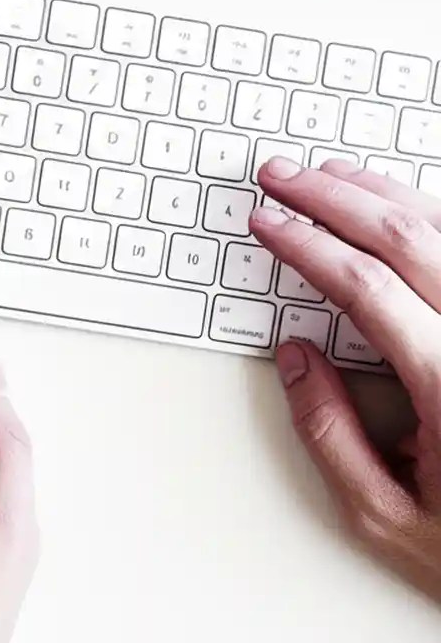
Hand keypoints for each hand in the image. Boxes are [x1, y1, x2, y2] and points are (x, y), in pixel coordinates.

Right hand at [252, 156, 440, 599]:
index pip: (365, 285)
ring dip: (384, 196)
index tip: (267, 222)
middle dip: (334, 197)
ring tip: (334, 176)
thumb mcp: (386, 516)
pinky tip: (406, 208)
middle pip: (407, 240)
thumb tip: (296, 361)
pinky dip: (432, 220)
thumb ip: (329, 434)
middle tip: (285, 177)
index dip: (306, 244)